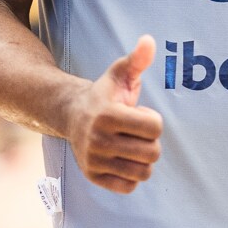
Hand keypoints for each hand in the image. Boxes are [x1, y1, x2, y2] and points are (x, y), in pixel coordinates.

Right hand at [66, 35, 163, 193]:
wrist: (72, 115)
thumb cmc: (105, 94)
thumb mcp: (120, 74)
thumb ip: (137, 59)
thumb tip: (149, 40)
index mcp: (107, 115)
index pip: (155, 127)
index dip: (153, 120)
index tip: (137, 114)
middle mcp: (97, 140)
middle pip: (153, 152)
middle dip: (150, 141)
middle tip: (133, 132)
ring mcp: (94, 161)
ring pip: (144, 172)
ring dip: (142, 159)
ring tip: (129, 145)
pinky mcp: (93, 177)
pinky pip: (130, 186)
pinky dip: (132, 176)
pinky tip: (122, 160)